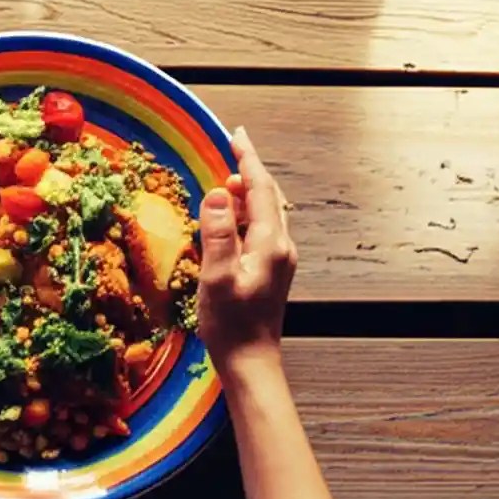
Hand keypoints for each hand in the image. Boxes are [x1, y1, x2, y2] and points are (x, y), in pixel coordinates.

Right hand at [196, 127, 295, 370]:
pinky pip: (261, 229)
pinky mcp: (272, 270)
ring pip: (265, 212)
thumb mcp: (216, 278)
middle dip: (248, 172)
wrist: (251, 362)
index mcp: (270, 244)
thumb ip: (217, 234)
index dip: (248, 159)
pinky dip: (246, 214)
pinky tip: (229, 220)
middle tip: (228, 152)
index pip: (260, 189)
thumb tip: (216, 193)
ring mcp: (280, 259)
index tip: (236, 135)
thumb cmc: (231, 326)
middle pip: (267, 196)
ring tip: (222, 188)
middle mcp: (281, 247)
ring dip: (245, 195)